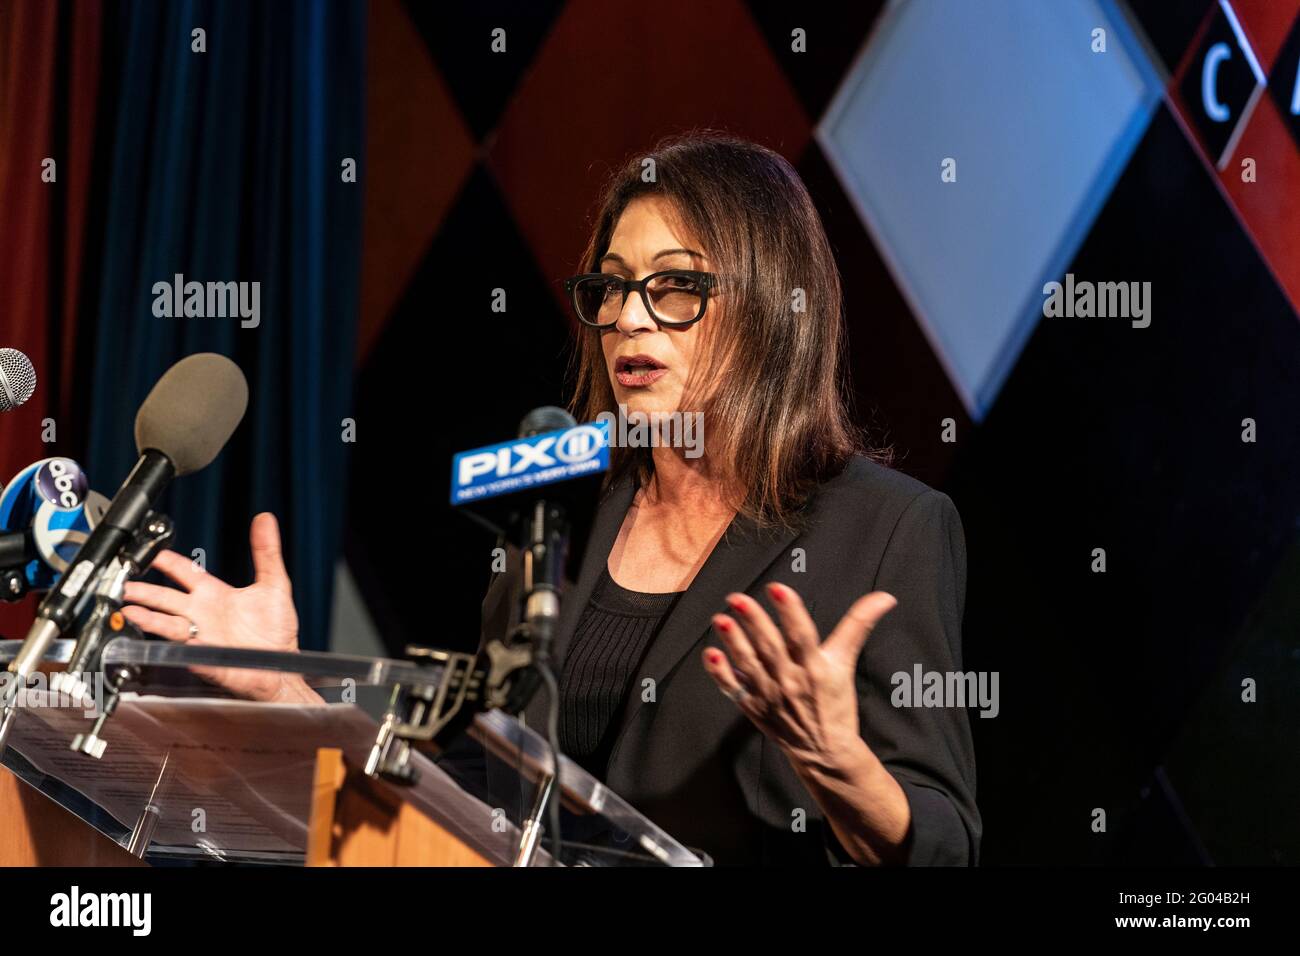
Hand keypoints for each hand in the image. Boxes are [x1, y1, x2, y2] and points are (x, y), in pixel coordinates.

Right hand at [121, 513, 315, 702]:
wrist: (281, 664)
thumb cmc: (275, 627)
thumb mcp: (274, 584)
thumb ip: (267, 552)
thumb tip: (266, 520)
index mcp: (214, 594)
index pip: (184, 572)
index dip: (167, 561)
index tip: (151, 551)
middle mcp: (202, 614)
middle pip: (166, 598)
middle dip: (144, 592)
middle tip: (125, 585)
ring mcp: (202, 637)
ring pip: (168, 626)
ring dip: (149, 620)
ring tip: (131, 613)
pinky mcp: (207, 659)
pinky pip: (188, 653)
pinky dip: (178, 649)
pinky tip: (167, 643)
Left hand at [702, 582, 895, 770]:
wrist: (824, 752)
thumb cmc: (834, 703)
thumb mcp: (847, 663)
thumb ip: (858, 625)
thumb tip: (885, 597)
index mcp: (816, 668)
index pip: (802, 636)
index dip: (790, 612)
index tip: (778, 589)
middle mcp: (791, 681)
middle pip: (771, 647)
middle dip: (754, 622)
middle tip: (737, 599)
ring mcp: (770, 695)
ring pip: (749, 665)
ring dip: (734, 642)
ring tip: (721, 619)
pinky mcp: (753, 707)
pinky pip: (734, 688)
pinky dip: (720, 673)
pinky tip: (709, 653)